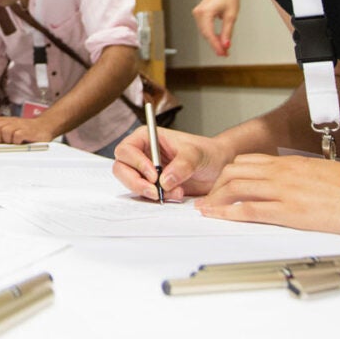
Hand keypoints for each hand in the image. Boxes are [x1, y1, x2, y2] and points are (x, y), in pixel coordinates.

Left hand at [0, 115, 55, 144]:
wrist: (45, 126)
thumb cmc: (28, 130)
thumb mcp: (12, 129)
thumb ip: (0, 132)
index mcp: (7, 121)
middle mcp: (12, 122)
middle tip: (2, 143)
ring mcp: (19, 125)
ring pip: (5, 130)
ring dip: (7, 140)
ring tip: (12, 143)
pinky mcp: (27, 131)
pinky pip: (17, 135)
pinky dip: (16, 141)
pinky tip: (20, 143)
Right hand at [111, 126, 232, 201]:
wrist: (218, 168)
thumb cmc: (206, 152)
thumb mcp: (196, 154)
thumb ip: (182, 165)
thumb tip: (165, 180)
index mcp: (146, 138)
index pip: (126, 150)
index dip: (136, 163)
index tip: (154, 174)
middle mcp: (141, 154)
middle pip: (122, 169)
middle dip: (136, 183)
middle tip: (155, 192)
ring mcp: (145, 172)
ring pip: (131, 184)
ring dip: (150, 193)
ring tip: (175, 192)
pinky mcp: (152, 187)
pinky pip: (144, 196)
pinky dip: (157, 199)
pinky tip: (176, 195)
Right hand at [192, 0, 242, 56]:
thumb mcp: (231, 16)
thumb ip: (227, 32)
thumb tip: (225, 45)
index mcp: (206, 11)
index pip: (209, 33)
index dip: (216, 45)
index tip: (222, 53)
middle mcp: (199, 12)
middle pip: (206, 34)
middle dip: (215, 44)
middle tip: (225, 53)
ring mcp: (197, 13)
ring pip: (205, 32)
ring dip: (214, 40)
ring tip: (224, 48)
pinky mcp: (200, 14)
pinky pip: (204, 27)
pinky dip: (212, 34)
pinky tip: (219, 40)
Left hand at [196, 154, 339, 238]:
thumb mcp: (324, 174)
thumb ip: (303, 177)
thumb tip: (293, 185)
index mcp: (292, 163)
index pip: (249, 162)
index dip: (229, 173)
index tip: (221, 183)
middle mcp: (283, 173)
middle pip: (235, 172)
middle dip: (216, 185)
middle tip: (208, 197)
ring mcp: (285, 191)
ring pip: (236, 188)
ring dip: (216, 199)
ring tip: (206, 209)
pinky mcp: (290, 212)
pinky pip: (250, 210)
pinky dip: (228, 212)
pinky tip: (218, 217)